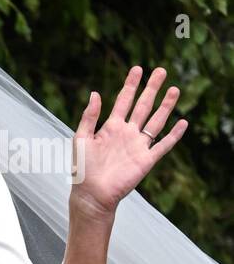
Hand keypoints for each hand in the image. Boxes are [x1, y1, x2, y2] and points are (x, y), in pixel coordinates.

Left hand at [72, 65, 187, 220]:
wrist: (91, 194)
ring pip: (155, 121)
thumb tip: (96, 93)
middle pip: (143, 106)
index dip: (130, 85)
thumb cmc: (82, 168)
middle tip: (161, 71)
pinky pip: (163, 145)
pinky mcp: (146, 160)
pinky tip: (182, 122)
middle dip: (151, 89)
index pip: (123, 101)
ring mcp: (138, 146)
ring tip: (174, 89)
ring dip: (166, 106)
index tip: (137, 69)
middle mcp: (126, 134)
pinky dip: (174, 135)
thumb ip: (89, 116)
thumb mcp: (81, 138)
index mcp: (110, 127)